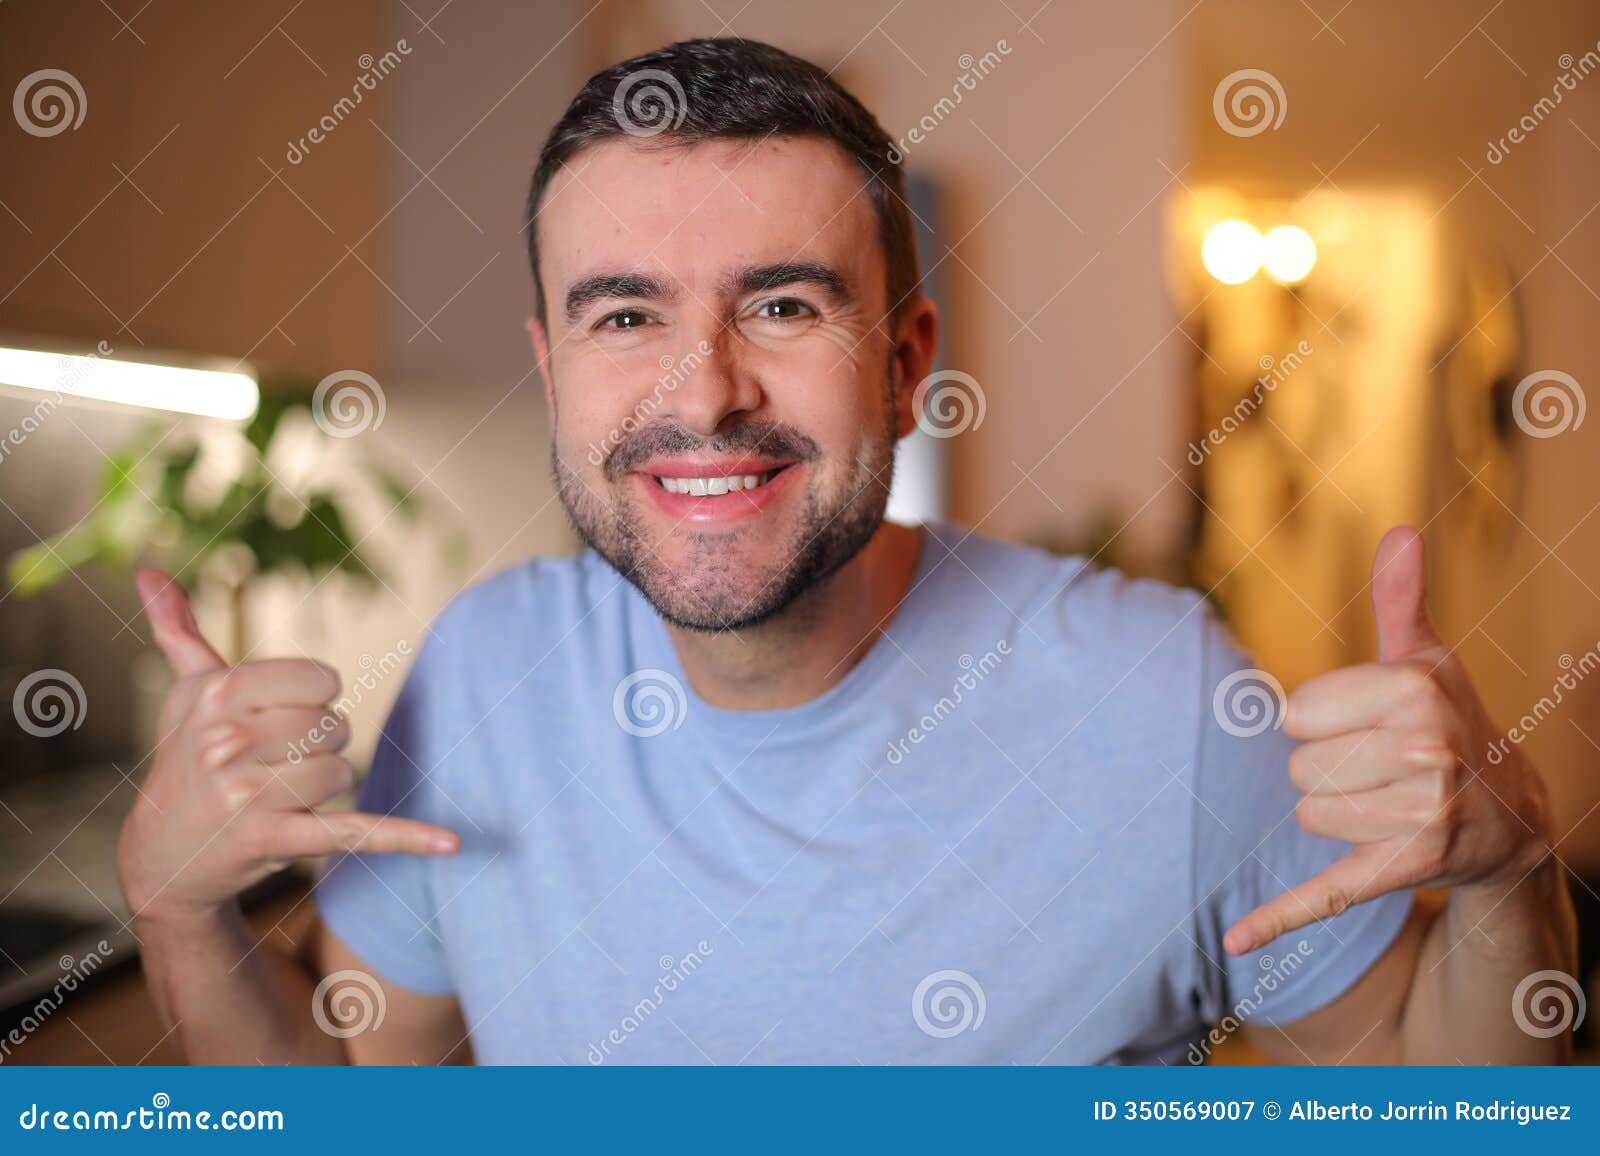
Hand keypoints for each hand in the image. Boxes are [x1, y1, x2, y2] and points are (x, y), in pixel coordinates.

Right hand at [116, 570, 458, 922]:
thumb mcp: (184, 695)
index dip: (314, 698)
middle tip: (273, 763)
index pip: (321, 679)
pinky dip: (407, 838)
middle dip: (318, 744)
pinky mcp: (276, 841)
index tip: (280, 716)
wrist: (164, 855)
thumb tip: (146, 570)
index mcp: (215, 695)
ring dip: (324, 785)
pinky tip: (452, 842)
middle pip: (334, 726)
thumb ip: (179, 632)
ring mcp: (249, 796)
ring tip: (279, 794)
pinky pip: (356, 831)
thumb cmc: (187, 759)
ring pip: (343, 772)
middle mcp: (227, 742)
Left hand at [1223, 526, 1552, 954]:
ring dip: (1334, 815)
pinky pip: (1324, 894)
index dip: (1323, 722)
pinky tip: (1233, 946)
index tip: (1370, 729)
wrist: (1512, 819)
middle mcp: (1425, 749)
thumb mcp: (1427, 663)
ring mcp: (1421, 813)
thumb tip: (1398, 532)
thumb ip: (1401, 601)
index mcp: (1415, 690)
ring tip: (1388, 807)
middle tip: (1382, 773)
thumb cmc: (1450, 726)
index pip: (1296, 712)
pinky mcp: (1406, 869)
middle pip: (1299, 765)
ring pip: (1307, 814)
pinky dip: (1275, 923)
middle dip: (1329, 770)